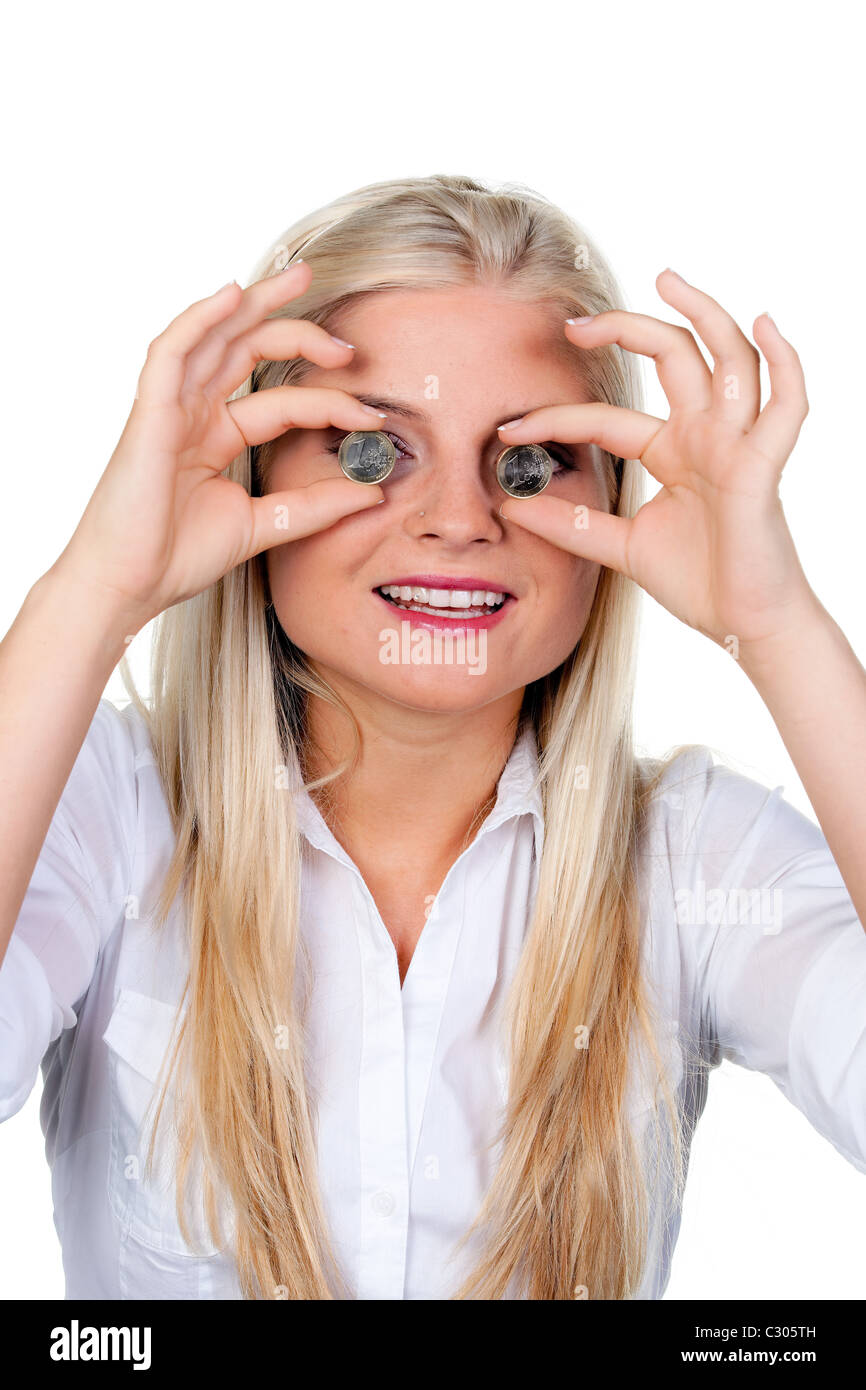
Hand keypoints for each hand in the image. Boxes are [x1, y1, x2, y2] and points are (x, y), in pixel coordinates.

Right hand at [51, 261, 386, 633]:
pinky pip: (171, 353)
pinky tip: (234, 294)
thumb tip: (373, 493)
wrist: (127, 588)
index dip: (328, 403)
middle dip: (295, 329)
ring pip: (214, 337)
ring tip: (300, 279)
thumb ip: (313, 507)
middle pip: (246, 350)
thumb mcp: (263, 527)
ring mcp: (169, 409)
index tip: (373, 417)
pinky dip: (201, 319)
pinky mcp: (149, 414)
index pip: (282, 403)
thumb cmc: (175, 558)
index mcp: (216, 437)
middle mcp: (193, 414)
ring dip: (256, 304)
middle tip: (345, 335)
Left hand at [497, 269, 819, 655]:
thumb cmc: (701, 582)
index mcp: (672, 452)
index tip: (509, 429)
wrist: (744, 626)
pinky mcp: (763, 467)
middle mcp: (705, 437)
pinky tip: (763, 325)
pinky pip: (786, 405)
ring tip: (668, 279)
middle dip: (628, 328)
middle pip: (673, 358)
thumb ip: (574, 527)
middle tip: (576, 321)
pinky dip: (783, 362)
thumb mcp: (622, 548)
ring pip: (728, 361)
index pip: (607, 418)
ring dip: (704, 314)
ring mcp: (736, 446)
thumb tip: (514, 507)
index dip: (557, 419)